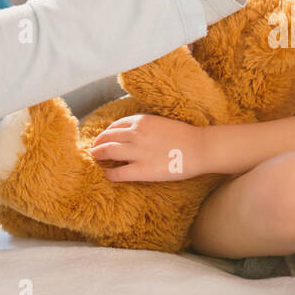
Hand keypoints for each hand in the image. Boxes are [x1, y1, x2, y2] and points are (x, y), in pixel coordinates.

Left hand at [90, 114, 209, 182]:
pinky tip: (107, 174)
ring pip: (108, 151)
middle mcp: (135, 134)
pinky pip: (117, 172)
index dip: (107, 132)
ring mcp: (137, 152)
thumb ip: (146, 125)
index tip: (104, 136)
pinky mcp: (142, 170)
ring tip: (95, 157)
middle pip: (108, 137)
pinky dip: (109, 173)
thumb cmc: (185, 135)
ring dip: (98, 154)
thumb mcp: (161, 122)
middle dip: (98, 142)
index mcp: (141, 121)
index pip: (116, 125)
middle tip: (94, 148)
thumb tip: (135, 131)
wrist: (200, 148)